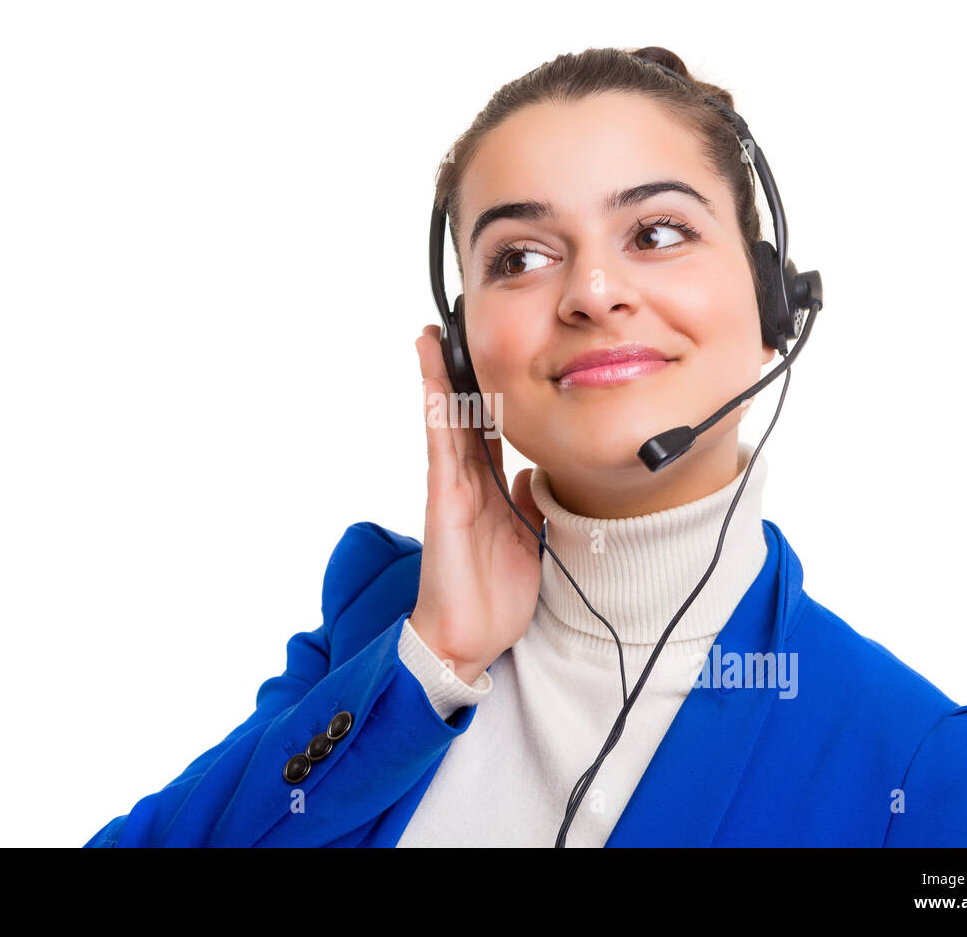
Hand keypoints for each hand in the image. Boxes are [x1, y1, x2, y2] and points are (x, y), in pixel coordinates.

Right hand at [410, 324, 543, 684]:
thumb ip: (529, 503)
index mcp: (491, 490)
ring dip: (439, 378)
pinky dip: (436, 409)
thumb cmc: (496, 595)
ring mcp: (453, 487)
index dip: (491, 395)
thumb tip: (535, 476)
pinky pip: (441, 444)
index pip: (489, 431)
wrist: (469, 637)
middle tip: (454, 329)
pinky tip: (433, 379)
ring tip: (430, 337)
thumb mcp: (530, 539)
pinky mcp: (444, 497)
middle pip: (464, 415)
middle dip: (460, 373)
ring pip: (447, 420)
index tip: (493, 361)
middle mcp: (468, 482)